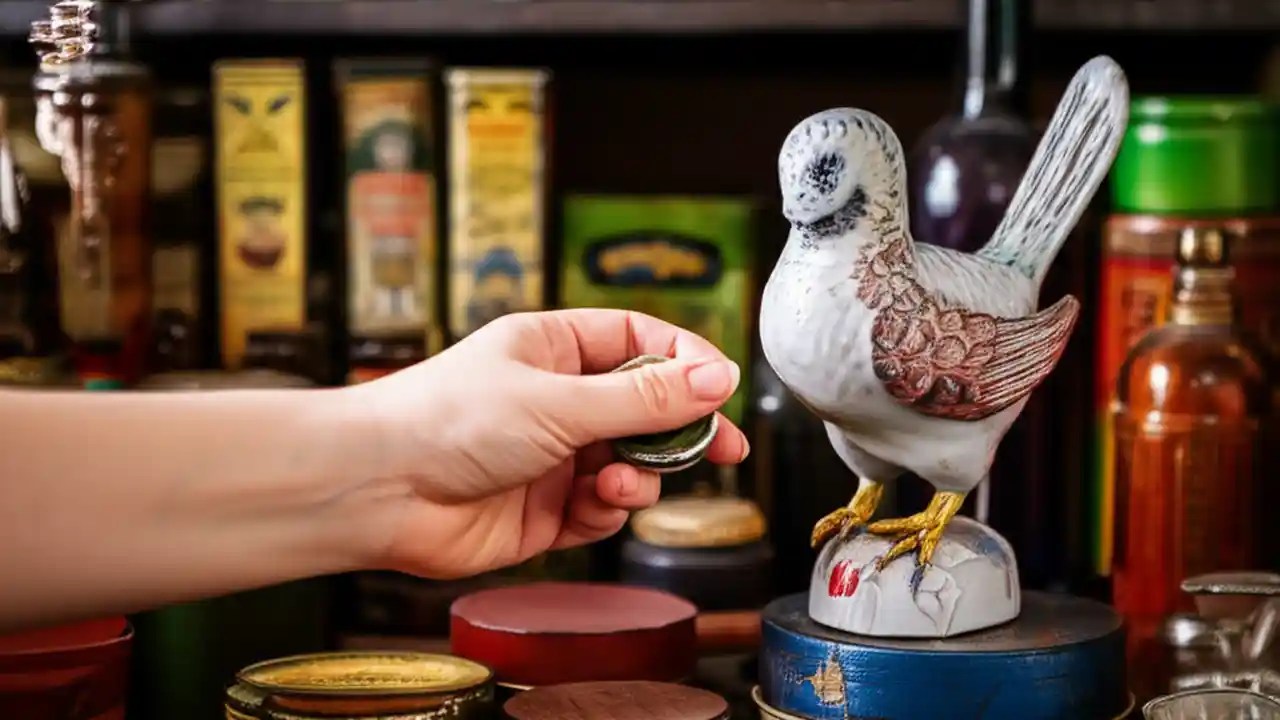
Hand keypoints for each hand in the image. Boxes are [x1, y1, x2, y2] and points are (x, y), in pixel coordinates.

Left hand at [342, 309, 748, 579]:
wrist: (376, 490)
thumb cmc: (445, 421)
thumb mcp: (559, 400)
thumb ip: (644, 399)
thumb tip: (716, 377)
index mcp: (553, 349)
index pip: (638, 343)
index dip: (685, 362)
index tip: (720, 387)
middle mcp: (555, 400)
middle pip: (644, 409)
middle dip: (681, 430)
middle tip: (722, 448)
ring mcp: (550, 456)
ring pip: (629, 463)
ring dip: (639, 475)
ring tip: (621, 481)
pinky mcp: (543, 510)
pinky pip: (601, 509)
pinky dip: (608, 509)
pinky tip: (593, 504)